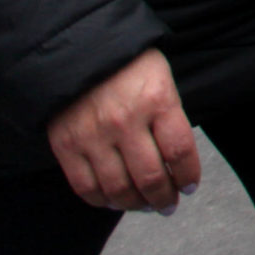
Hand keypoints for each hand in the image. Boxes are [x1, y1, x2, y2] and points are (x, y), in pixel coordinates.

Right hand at [47, 49, 199, 212]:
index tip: (189, 187)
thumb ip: (169, 119)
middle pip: (151, 178)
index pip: (180, 151)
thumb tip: (175, 163)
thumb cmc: (129, 64)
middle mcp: (125, 120)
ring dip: (135, 205)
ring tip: (144, 205)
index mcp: (157, 100)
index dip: (188, 176)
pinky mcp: (66, 145)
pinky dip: (102, 201)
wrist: (79, 49)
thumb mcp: (162, 80)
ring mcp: (93, 135)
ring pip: (118, 189)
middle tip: (168, 205)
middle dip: (164, 199)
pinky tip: (113, 200)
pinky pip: (86, 186)